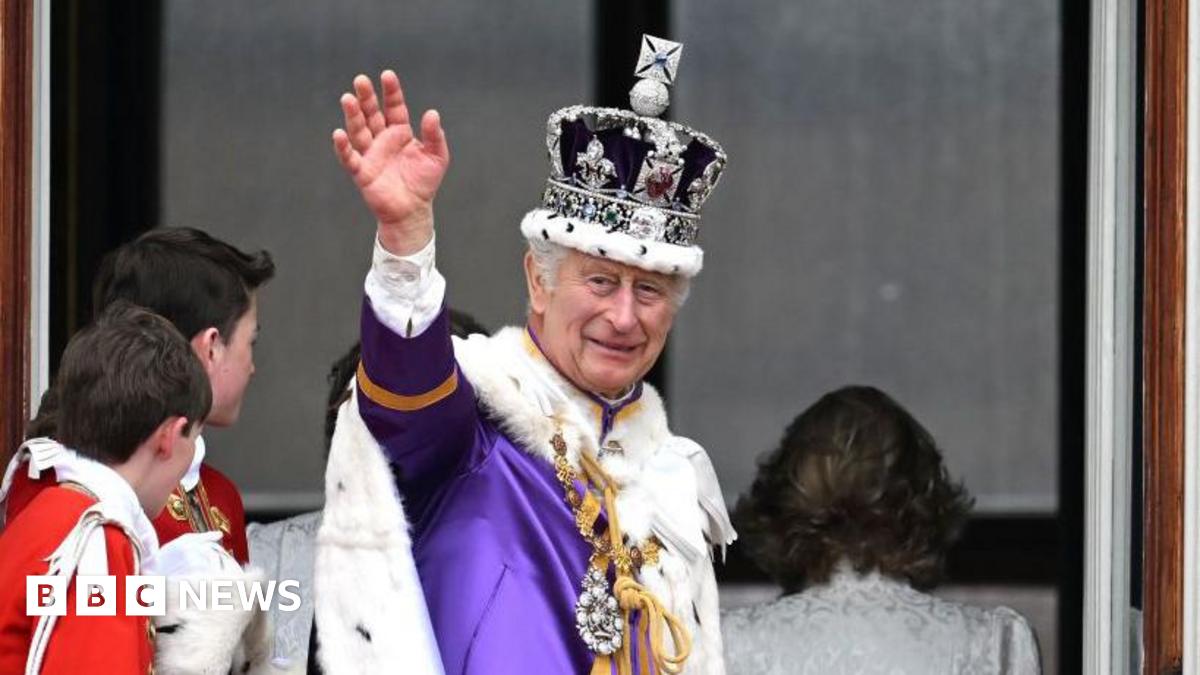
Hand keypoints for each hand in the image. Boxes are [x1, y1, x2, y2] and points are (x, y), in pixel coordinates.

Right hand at [332, 70, 449, 254]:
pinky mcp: (362, 172)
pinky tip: (338, 134)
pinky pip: (350, 157)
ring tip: (347, 98)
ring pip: (358, 130)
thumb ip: (435, 135)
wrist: (413, 211)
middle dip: (366, 98)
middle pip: (372, 114)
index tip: (387, 75)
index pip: (394, 107)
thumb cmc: (425, 182)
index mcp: (400, 132)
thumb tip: (432, 113)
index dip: (391, 92)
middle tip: (360, 80)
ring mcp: (370, 154)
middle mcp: (382, 139)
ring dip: (353, 115)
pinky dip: (343, 147)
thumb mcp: (437, 157)